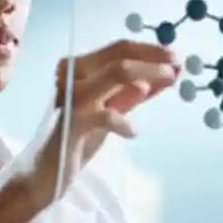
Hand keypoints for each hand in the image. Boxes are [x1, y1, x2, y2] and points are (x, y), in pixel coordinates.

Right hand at [13, 39, 178, 207]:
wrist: (44, 173)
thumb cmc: (78, 139)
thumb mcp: (112, 111)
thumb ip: (135, 93)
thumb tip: (168, 75)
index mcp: (79, 68)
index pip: (119, 48)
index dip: (151, 50)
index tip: (176, 57)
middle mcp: (72, 74)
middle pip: (120, 54)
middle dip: (154, 57)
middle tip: (178, 65)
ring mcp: (70, 96)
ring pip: (116, 73)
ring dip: (148, 74)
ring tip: (169, 81)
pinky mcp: (71, 123)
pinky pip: (106, 114)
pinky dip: (124, 122)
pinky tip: (132, 132)